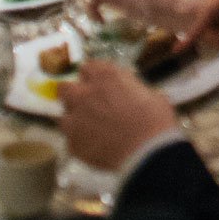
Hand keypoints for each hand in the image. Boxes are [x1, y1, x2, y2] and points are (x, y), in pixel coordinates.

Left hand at [58, 60, 176, 170]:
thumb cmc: (154, 119)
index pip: (88, 67)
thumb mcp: (148, 94)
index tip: (100, 83)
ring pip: (64, 116)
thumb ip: (131, 90)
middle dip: (73, 94)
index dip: (93, 75)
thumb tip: (130, 93)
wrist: (146, 152)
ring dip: (74, 119)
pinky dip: (80, 141)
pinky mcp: (73, 143)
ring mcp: (75, 120)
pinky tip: (95, 146)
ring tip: (90, 129)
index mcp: (105, 77)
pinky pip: (71, 139)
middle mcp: (84, 95)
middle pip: (65, 88)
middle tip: (87, 103)